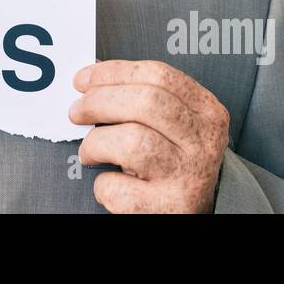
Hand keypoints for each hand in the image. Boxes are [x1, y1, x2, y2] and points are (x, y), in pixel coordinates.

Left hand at [69, 59, 228, 212]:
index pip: (159, 75)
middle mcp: (202, 142)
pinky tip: (108, 181)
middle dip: (99, 102)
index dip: (114, 73)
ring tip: (89, 151)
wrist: (195, 210)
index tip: (84, 79)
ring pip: (132, 142)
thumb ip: (141, 96)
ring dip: (97, 143)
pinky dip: (103, 183)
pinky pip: (120, 187)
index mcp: (206, 112)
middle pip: (146, 103)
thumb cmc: (175, 160)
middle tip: (77, 112)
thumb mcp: (174, 123)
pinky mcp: (167, 207)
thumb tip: (94, 77)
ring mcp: (187, 176)